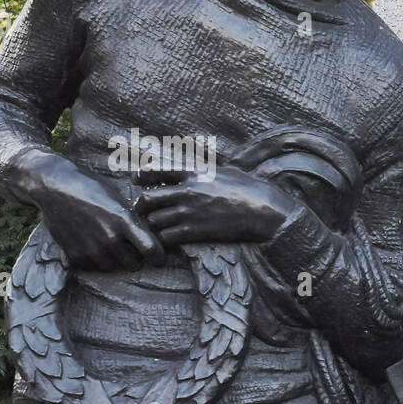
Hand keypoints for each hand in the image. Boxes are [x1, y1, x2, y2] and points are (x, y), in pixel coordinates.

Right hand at [29, 159, 163, 270]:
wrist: (55, 186)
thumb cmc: (91, 188)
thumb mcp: (118, 199)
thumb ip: (133, 220)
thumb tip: (151, 237)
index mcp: (124, 221)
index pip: (151, 250)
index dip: (158, 257)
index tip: (158, 258)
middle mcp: (109, 238)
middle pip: (133, 263)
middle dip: (135, 257)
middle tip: (129, 247)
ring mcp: (91, 248)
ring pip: (113, 267)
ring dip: (114, 260)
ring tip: (108, 244)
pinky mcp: (74, 255)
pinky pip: (93, 267)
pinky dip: (95, 260)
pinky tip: (91, 245)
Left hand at [135, 166, 295, 245]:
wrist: (264, 211)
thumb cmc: (249, 189)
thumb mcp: (223, 170)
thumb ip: (203, 169)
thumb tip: (194, 164)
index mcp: (193, 172)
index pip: (153, 170)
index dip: (140, 177)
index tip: (138, 181)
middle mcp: (187, 191)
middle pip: (147, 199)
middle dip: (142, 207)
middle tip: (144, 211)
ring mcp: (190, 212)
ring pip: (154, 221)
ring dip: (154, 225)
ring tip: (159, 227)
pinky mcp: (196, 231)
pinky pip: (167, 236)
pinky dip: (165, 239)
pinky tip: (171, 239)